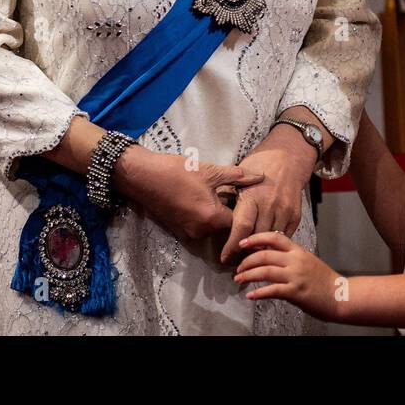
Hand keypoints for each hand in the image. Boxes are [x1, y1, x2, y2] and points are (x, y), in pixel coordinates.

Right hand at [115, 147, 264, 242]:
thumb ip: (238, 177)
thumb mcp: (210, 171)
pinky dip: (203, 215)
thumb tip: (260, 178)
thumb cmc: (178, 171)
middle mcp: (202, 232)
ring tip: (215, 193)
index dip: (244, 207)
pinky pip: (199, 226)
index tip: (244, 195)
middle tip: (231, 192)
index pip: (240, 221)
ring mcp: (189, 233)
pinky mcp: (179, 231)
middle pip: (226, 227)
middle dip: (231, 211)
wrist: (143, 176)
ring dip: (217, 213)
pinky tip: (200, 198)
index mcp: (212, 218)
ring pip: (213, 227)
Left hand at [218, 130, 314, 263]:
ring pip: (271, 240)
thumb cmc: (259, 166)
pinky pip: (284, 236)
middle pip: (256, 238)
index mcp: (252, 196)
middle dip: (245, 253)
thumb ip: (229, 195)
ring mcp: (284, 210)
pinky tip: (266, 247)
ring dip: (260, 251)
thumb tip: (212, 213)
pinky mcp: (295, 215)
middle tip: (235, 262)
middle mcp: (269, 205)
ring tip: (249, 259)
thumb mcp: (240, 176)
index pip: (241, 227)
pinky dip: (274, 243)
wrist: (288, 158)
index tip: (224, 258)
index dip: (232, 246)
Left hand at [234, 230, 344, 321]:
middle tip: (238, 268)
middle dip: (246, 261)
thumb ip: (290, 256)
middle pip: (264, 255)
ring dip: (248, 275)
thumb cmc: (324, 280)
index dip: (255, 238)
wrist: (341, 296)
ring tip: (239, 280)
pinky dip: (258, 293)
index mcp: (298, 251)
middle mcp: (296, 260)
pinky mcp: (296, 292)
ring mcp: (295, 276)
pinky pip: (272, 291)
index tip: (243, 243)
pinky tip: (251, 295)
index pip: (273, 237)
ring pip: (264, 271)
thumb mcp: (307, 260)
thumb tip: (268, 254)